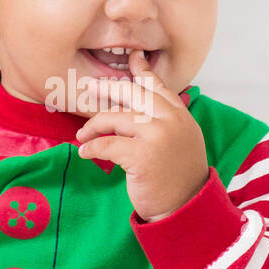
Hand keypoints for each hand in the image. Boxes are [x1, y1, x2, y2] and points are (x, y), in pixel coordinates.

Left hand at [73, 49, 209, 221]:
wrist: (185, 210)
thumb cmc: (178, 179)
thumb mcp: (180, 142)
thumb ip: (165, 121)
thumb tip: (139, 104)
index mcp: (181, 117)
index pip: (159, 87)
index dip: (143, 72)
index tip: (133, 58)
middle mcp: (172, 122)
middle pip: (133, 95)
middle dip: (107, 89)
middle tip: (90, 88)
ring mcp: (158, 137)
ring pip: (116, 119)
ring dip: (94, 126)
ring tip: (83, 135)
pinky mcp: (142, 156)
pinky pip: (108, 144)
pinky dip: (92, 147)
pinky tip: (85, 152)